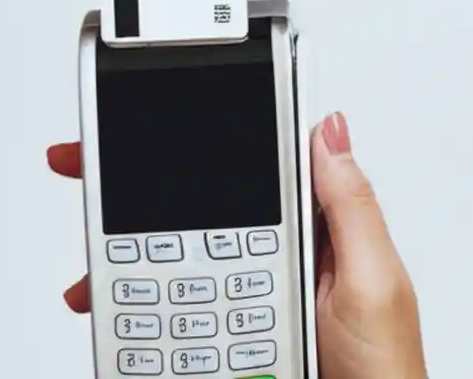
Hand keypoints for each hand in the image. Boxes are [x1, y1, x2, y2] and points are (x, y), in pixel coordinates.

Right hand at [45, 112, 428, 378]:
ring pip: (180, 257)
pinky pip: (182, 304)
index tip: (152, 119)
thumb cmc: (383, 364)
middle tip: (88, 175)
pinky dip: (143, 302)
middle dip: (143, 192)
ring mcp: (252, 290)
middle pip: (202, 208)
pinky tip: (117, 302)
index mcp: (317, 228)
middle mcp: (281, 252)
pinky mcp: (233, 329)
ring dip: (129, 253)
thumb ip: (351, 207)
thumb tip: (330, 129)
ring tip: (93, 263)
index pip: (255, 167)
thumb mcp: (374, 279)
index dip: (204, 140)